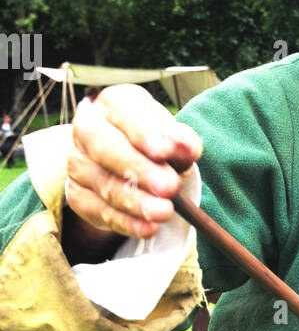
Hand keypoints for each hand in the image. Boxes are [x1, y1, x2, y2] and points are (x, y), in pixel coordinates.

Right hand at [66, 84, 202, 242]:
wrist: (131, 164)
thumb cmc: (156, 144)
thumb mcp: (173, 136)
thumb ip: (182, 141)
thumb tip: (188, 149)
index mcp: (115, 103)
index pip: (124, 111)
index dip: (145, 133)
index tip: (166, 151)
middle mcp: (89, 128)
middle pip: (104, 147)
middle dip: (137, 169)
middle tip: (169, 187)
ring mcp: (79, 163)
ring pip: (103, 183)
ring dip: (136, 201)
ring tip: (164, 212)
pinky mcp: (78, 194)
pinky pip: (99, 211)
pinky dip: (126, 222)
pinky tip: (148, 227)